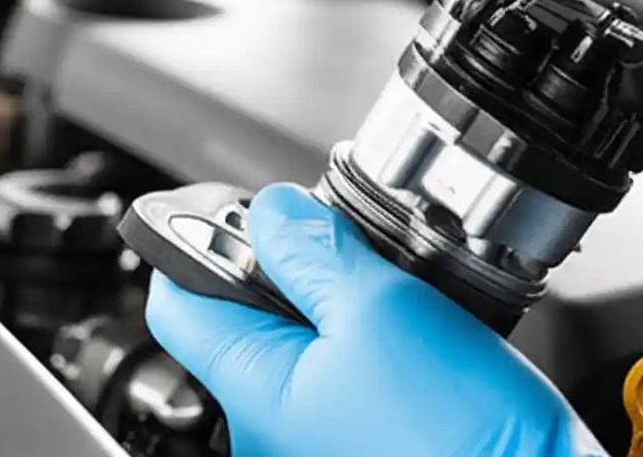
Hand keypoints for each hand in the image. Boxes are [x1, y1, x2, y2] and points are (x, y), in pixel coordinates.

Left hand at [145, 183, 605, 456]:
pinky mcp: (361, 437)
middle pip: (244, 312)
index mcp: (256, 390)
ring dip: (339, 296)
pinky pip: (344, 366)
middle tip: (349, 244)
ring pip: (302, 336)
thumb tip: (271, 209)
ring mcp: (317, 435)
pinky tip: (413, 327)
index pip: (180, 297)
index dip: (204, 238)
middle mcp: (273, 424)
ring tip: (394, 289)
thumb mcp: (380, 306)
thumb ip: (313, 248)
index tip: (247, 209)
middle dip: (292, 263)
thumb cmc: (463, 430)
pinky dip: (369, 332)